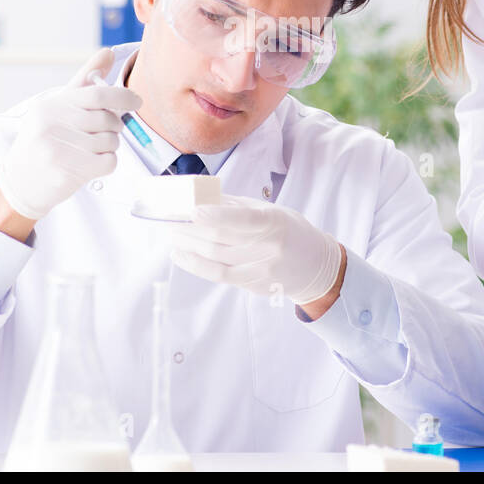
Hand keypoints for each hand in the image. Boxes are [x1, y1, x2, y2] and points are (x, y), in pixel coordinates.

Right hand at [0, 48, 141, 220]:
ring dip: (109, 147)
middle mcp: (51, 123)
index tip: (136, 101)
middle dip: (114, 127)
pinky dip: (107, 164)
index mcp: (51, 105)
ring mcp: (56, 148)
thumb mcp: (59, 107)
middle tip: (104, 134)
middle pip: (107, 120)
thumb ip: (84, 81)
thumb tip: (108, 52)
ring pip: (110, 142)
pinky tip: (91, 164)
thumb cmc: (45, 140)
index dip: (123, 96)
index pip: (97, 95)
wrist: (20, 182)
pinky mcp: (65, 171)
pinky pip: (108, 162)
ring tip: (90, 151)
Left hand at [166, 195, 344, 306]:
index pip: (242, 219)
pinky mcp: (254, 285)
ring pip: (215, 258)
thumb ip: (236, 206)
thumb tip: (200, 197)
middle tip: (168, 220)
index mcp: (274, 221)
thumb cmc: (288, 231)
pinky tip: (181, 255)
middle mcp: (269, 247)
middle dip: (189, 230)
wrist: (315, 266)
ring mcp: (261, 270)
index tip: (192, 210)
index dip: (216, 216)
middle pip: (221, 240)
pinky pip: (219, 275)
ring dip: (187, 246)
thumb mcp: (271, 211)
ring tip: (171, 235)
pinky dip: (195, 264)